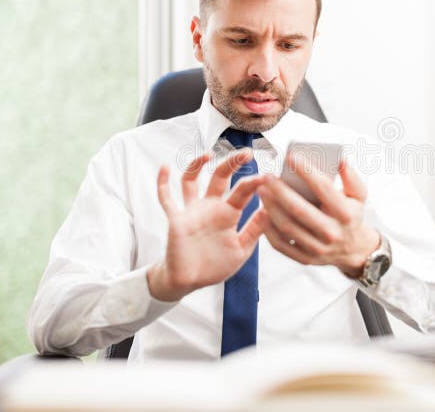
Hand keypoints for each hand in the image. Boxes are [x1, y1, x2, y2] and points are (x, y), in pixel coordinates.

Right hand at [147, 150, 265, 301]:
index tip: (268, 175)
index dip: (255, 182)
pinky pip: (166, 198)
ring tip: (207, 154)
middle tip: (246, 153)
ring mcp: (192, 211)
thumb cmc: (215, 265)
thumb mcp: (241, 250)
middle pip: (220, 177)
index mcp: (229, 214)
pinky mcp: (176, 219)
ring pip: (191, 181)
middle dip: (232, 163)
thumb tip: (271, 210)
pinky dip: (163, 183)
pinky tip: (165, 168)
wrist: (190, 281)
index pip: (243, 192)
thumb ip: (255, 231)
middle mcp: (210, 207)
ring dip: (197, 165)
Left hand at [256, 155, 379, 277]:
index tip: (291, 157)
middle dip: (280, 191)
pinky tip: (262, 212)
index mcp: (346, 214)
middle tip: (267, 176)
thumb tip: (340, 160)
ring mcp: (318, 248)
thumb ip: (351, 177)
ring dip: (271, 207)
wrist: (353, 249)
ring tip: (261, 190)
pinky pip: (281, 244)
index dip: (306, 171)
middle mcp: (332, 232)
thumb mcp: (359, 195)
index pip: (324, 189)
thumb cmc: (351, 215)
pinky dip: (268, 228)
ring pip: (287, 227)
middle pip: (300, 210)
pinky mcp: (305, 258)